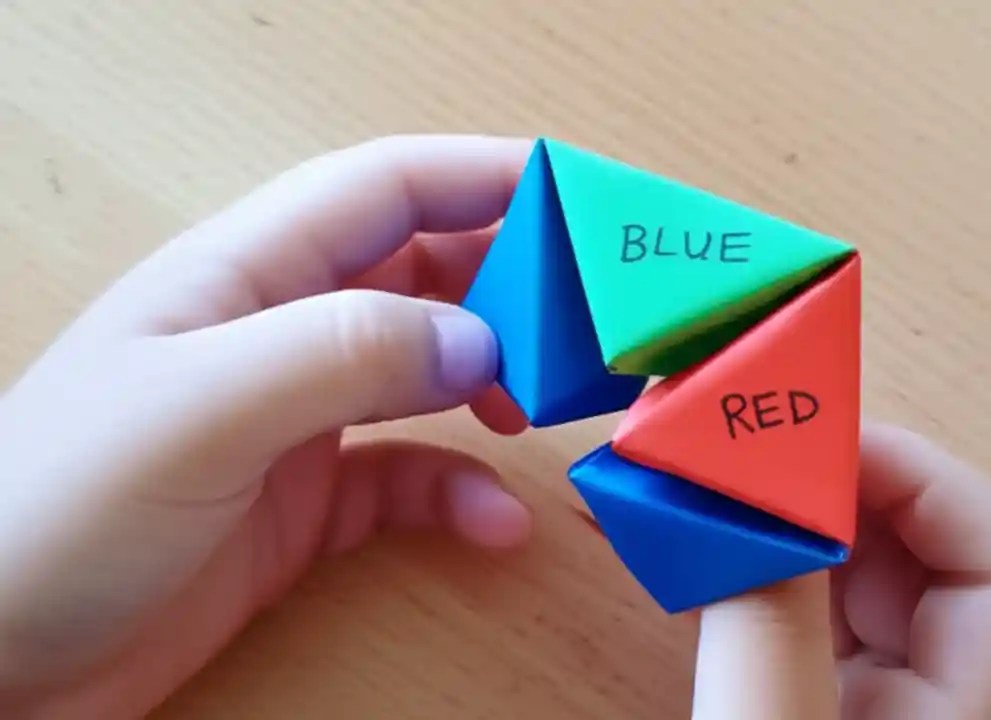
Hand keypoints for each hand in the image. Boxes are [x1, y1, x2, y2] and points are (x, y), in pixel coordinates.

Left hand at [0, 135, 535, 717]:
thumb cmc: (58, 511)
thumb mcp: (198, 410)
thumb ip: (340, 355)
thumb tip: (478, 341)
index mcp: (245, 274)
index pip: (387, 189)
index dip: (487, 176)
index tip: (583, 198)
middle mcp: (278, 332)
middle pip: (423, 271)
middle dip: (513, 283)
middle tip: (593, 323)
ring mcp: (295, 419)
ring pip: (427, 369)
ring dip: (498, 381)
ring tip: (551, 410)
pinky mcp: (304, 504)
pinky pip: (409, 476)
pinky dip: (462, 491)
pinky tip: (495, 524)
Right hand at [690, 422, 990, 719]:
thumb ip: (771, 628)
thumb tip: (760, 501)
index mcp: (965, 709)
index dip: (921, 475)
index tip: (811, 439)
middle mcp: (938, 694)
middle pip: (929, 547)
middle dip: (842, 481)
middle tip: (746, 447)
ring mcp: (884, 701)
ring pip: (866, 571)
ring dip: (796, 516)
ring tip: (712, 482)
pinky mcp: (828, 703)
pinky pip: (812, 608)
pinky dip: (764, 564)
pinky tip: (703, 547)